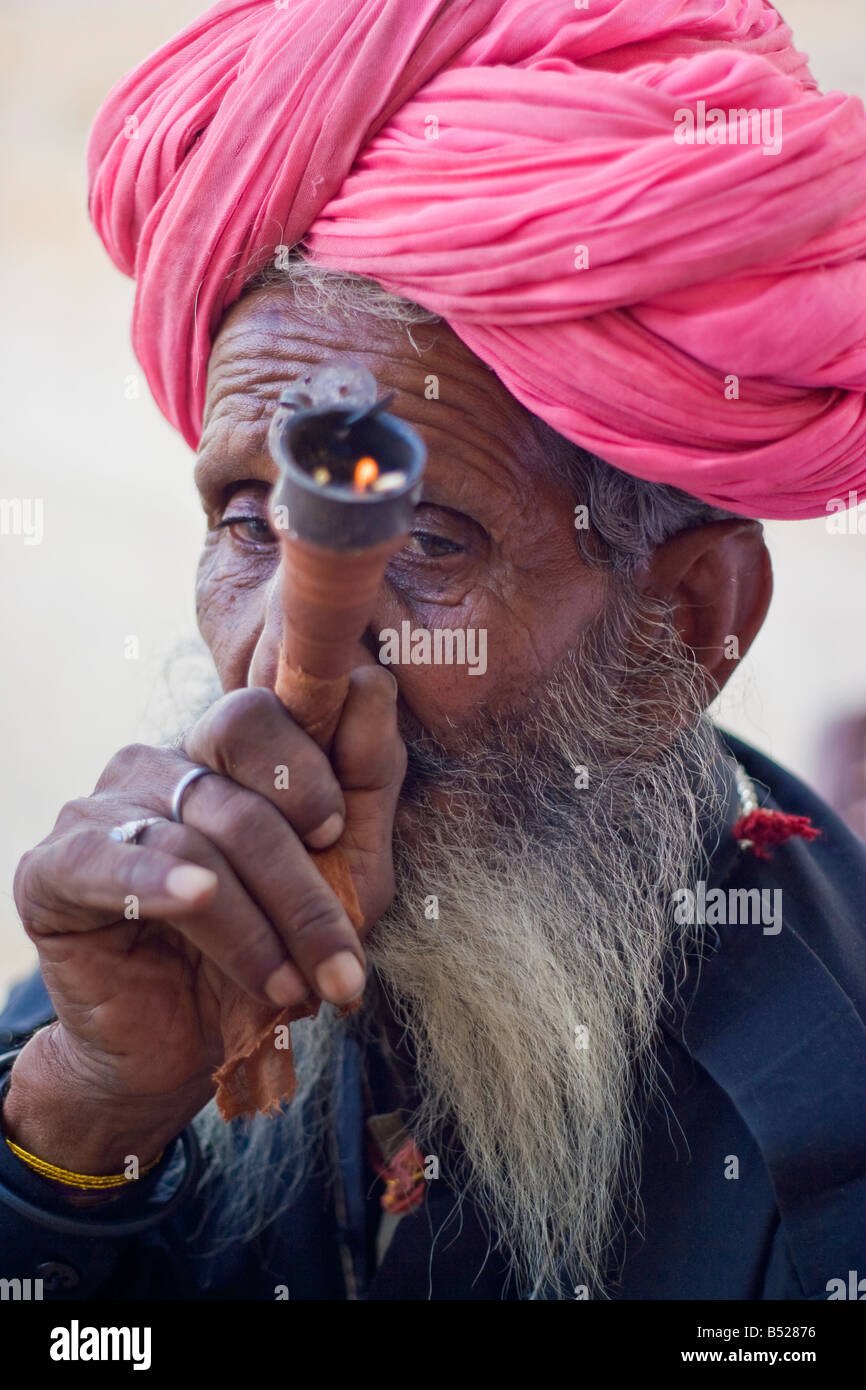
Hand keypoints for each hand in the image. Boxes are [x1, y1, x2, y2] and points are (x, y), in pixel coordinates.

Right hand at [6, 670, 404, 1170]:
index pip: (258, 715)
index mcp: (222, 756)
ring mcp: (99, 810)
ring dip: (255, 923)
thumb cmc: (272, 952)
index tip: (337, 835)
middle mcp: (160, 768)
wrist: (185, 1050)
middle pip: (235, 787)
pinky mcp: (52, 868)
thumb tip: (371, 685)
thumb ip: (365, 782)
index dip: (305, 768)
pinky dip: (159, 880)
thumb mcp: (347, 876)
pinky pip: (106, 862)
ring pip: (192, 838)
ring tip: (289, 989)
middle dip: (299, 883)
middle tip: (340, 964)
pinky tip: (196, 896)